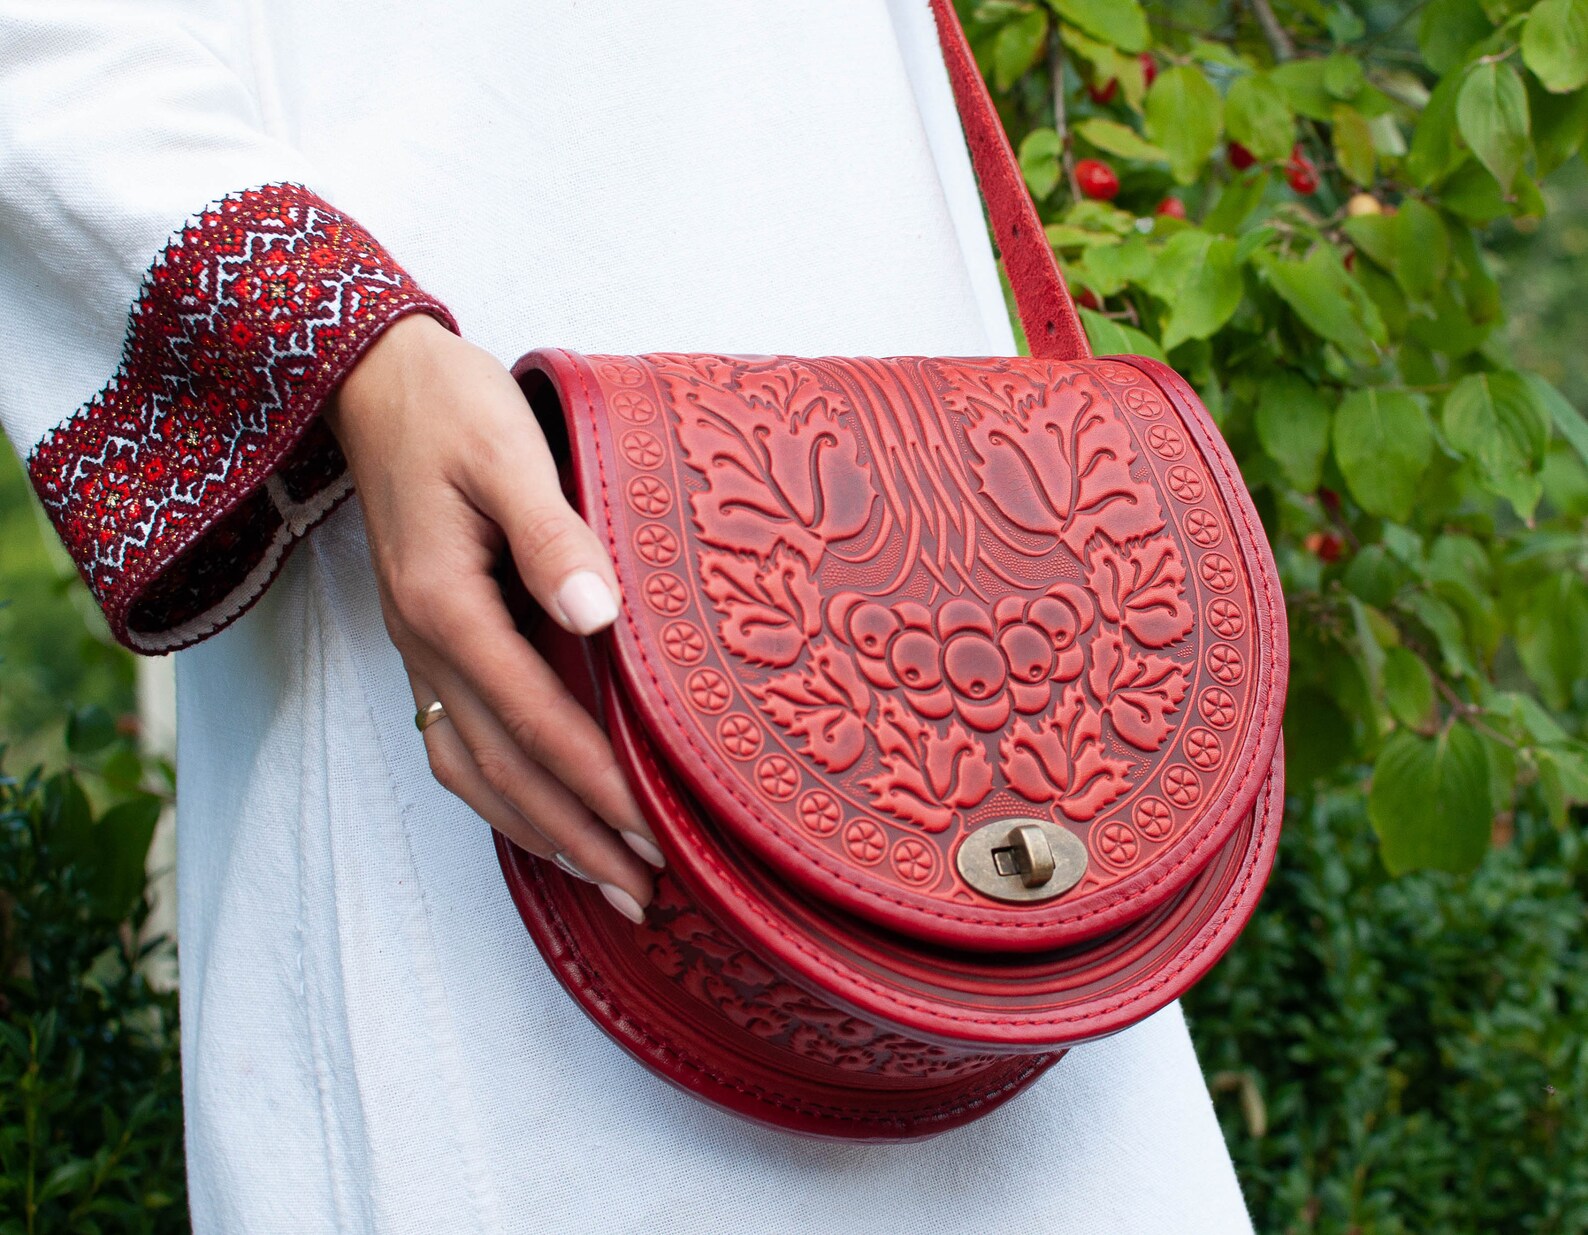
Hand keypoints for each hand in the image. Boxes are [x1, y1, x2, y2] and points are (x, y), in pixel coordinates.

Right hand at [326, 314, 662, 921]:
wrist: (376, 381)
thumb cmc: (450, 407)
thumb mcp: (508, 453)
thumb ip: (554, 536)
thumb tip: (600, 617)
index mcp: (446, 605)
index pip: (536, 721)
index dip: (598, 784)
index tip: (655, 833)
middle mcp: (424, 643)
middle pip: (504, 769)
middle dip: (576, 836)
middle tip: (645, 892)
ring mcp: (417, 649)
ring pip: (472, 769)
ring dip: (537, 831)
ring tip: (602, 878)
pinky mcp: (425, 641)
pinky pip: (455, 741)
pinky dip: (498, 794)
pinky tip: (537, 816)